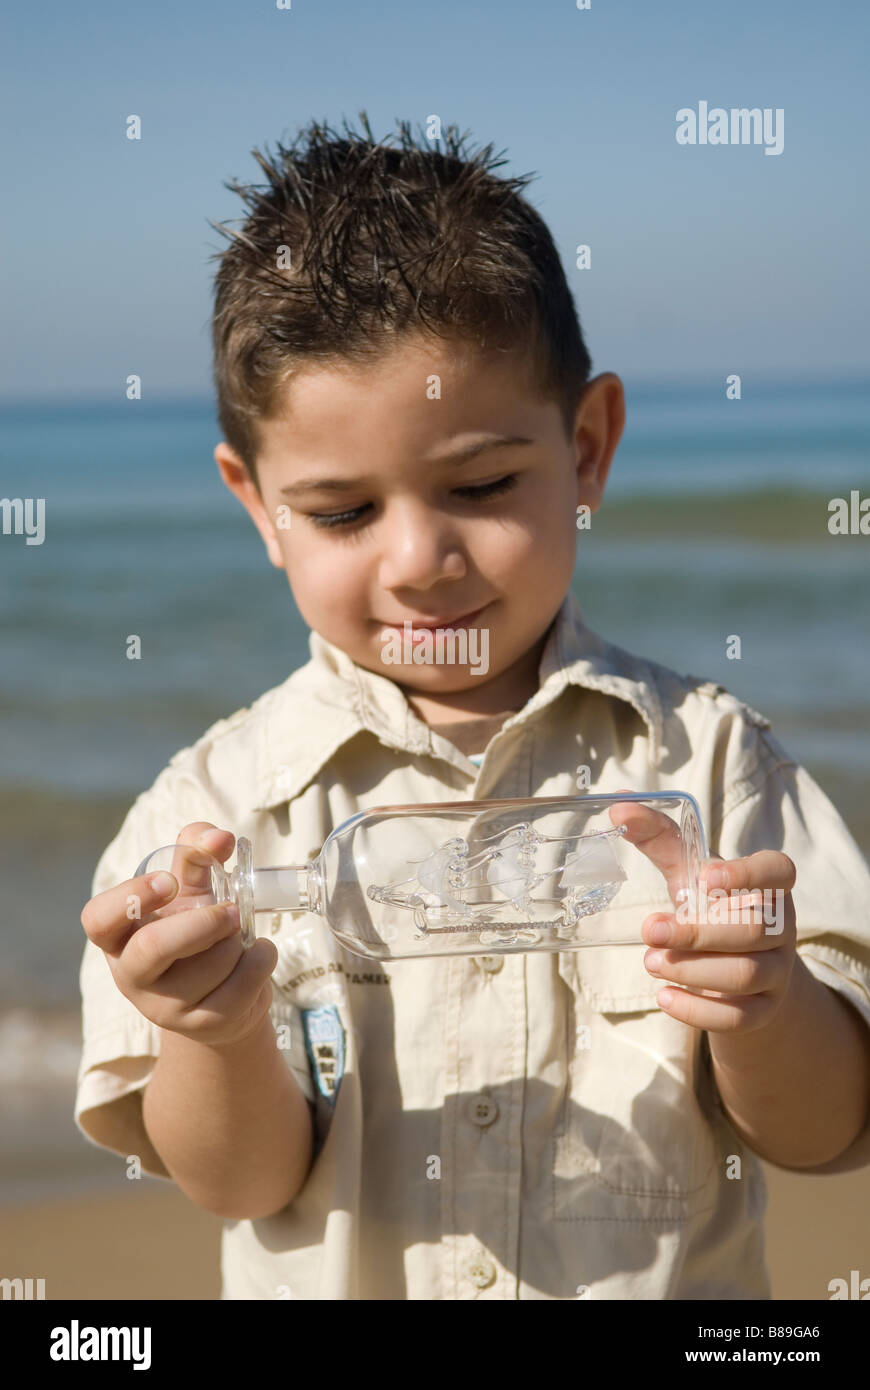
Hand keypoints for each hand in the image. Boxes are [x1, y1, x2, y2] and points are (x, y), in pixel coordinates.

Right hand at [80, 822, 277, 1046]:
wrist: (224, 993)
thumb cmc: (196, 929)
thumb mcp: (190, 889)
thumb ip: (197, 852)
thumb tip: (218, 838)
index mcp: (119, 937)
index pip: (98, 920)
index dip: (130, 897)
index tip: (168, 881)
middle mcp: (132, 975)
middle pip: (152, 948)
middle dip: (201, 923)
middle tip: (231, 910)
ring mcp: (165, 1007)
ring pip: (209, 967)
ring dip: (238, 940)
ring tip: (241, 933)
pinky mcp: (203, 1025)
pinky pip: (241, 987)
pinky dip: (261, 959)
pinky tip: (257, 953)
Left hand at [608, 796, 796, 1033]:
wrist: (742, 973)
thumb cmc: (714, 909)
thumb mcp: (691, 873)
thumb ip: (660, 838)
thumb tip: (618, 803)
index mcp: (768, 886)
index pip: (778, 871)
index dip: (748, 874)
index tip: (706, 878)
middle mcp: (781, 928)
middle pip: (753, 930)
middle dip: (698, 932)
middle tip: (649, 930)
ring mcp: (777, 972)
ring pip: (746, 974)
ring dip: (693, 969)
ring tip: (651, 961)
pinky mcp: (762, 1010)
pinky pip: (739, 1016)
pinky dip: (698, 1010)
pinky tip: (664, 997)